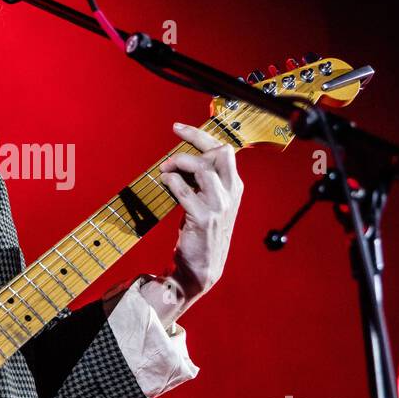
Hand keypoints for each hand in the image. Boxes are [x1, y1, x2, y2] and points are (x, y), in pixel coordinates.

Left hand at [158, 121, 242, 307]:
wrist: (201, 269)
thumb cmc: (201, 233)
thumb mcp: (209, 203)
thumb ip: (202, 181)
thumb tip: (181, 158)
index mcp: (234, 187)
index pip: (224, 150)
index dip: (200, 135)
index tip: (178, 129)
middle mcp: (231, 194)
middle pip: (220, 153)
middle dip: (194, 142)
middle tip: (172, 149)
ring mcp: (219, 206)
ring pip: (204, 168)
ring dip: (180, 163)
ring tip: (166, 169)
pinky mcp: (204, 218)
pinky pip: (186, 191)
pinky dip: (172, 182)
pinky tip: (164, 181)